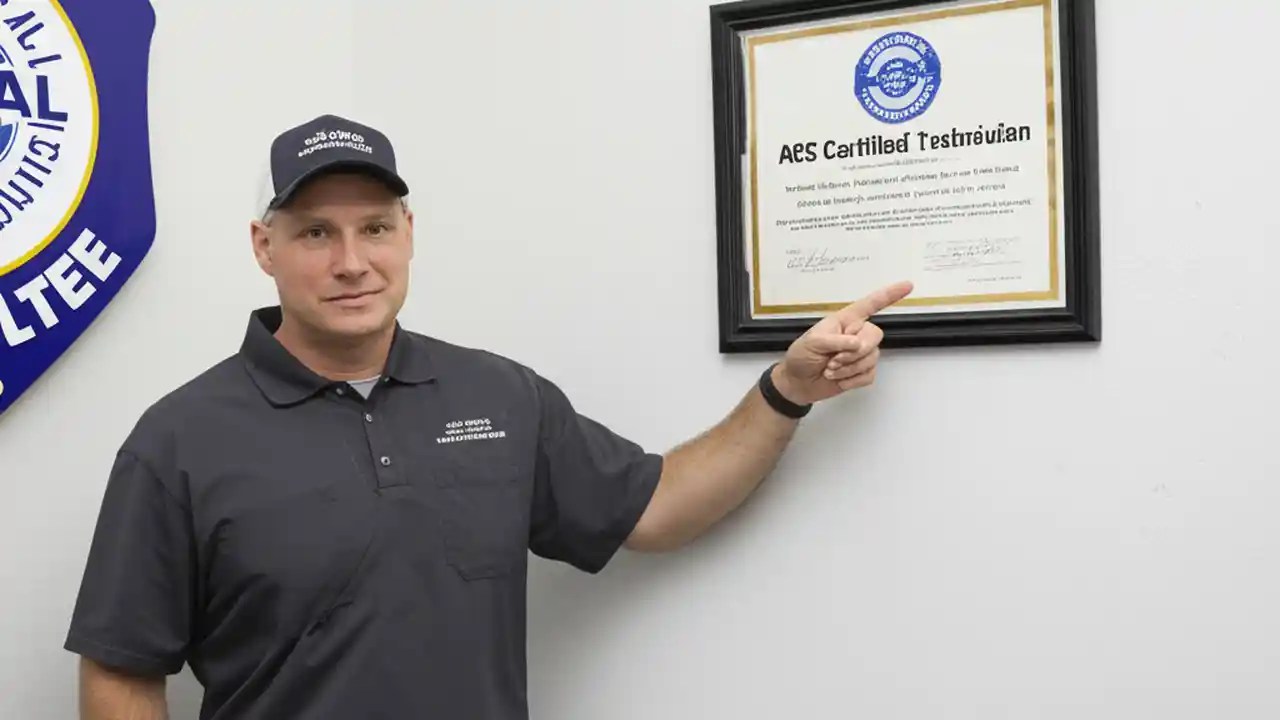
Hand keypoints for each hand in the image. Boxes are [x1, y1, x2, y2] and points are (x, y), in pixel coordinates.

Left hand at [772, 280, 913, 404]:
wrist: (797, 384)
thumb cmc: (801, 356)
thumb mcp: (812, 343)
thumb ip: (836, 341)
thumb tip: (858, 344)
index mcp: (844, 321)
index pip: (870, 305)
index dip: (889, 295)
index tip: (907, 285)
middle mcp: (855, 334)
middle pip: (874, 335)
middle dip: (855, 352)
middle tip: (833, 361)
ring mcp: (860, 354)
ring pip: (872, 358)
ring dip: (849, 368)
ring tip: (830, 370)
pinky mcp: (861, 372)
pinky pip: (869, 375)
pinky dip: (852, 380)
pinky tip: (838, 379)